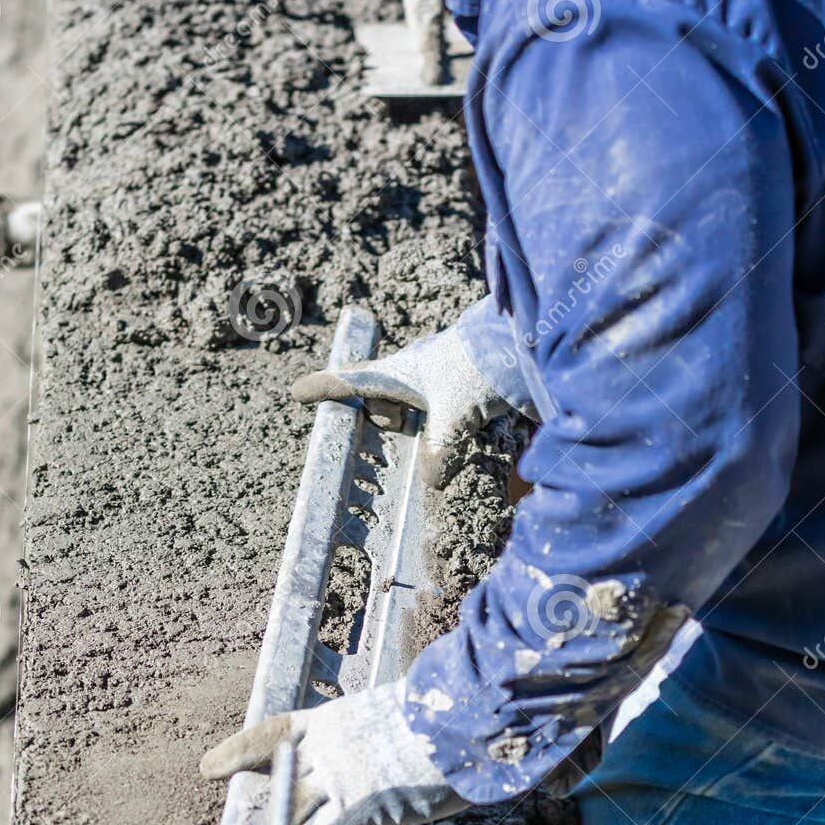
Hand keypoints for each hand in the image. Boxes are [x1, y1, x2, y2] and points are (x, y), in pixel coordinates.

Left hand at [200, 680, 464, 824]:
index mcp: (333, 718)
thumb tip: (382, 765)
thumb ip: (374, 740)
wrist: (461, 721)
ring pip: (292, 819)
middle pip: (278, 785)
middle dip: (270, 810)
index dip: (237, 752)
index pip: (272, 733)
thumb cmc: (445, 718)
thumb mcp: (397, 716)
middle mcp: (325, 748)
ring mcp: (337, 778)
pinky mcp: (354, 809)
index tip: (210, 767)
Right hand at [291, 325, 511, 487]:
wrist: (527, 344)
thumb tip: (431, 480)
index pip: (352, 381)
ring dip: (424, 428)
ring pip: (416, 408)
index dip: (324, 389)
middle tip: (401, 428)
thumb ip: (438, 453)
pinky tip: (463, 439)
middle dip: (388, 417)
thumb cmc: (480, 370)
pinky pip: (443, 412)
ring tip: (442, 440)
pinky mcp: (465, 385)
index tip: (297, 393)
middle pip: (385, 400)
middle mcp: (415, 372)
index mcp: (400, 372)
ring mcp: (440, 377)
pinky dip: (448, 430)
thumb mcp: (454, 418)